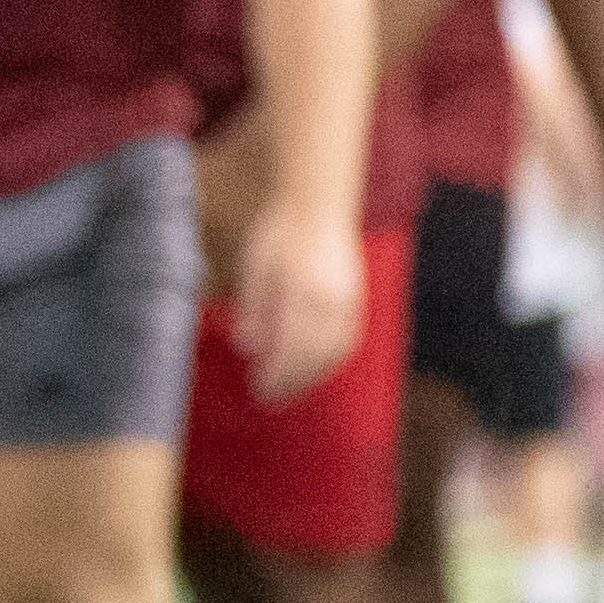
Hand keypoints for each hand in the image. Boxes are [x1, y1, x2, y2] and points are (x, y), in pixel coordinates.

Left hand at [228, 197, 363, 404]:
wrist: (319, 203)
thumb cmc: (280, 231)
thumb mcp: (255, 265)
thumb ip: (253, 306)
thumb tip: (248, 347)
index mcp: (303, 292)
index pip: (290, 347)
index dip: (276, 375)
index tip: (259, 390)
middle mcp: (331, 301)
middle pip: (313, 356)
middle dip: (292, 382)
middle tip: (271, 398)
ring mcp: (348, 301)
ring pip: (334, 352)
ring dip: (313, 375)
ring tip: (292, 388)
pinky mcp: (355, 299)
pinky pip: (347, 339)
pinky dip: (330, 359)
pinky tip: (315, 366)